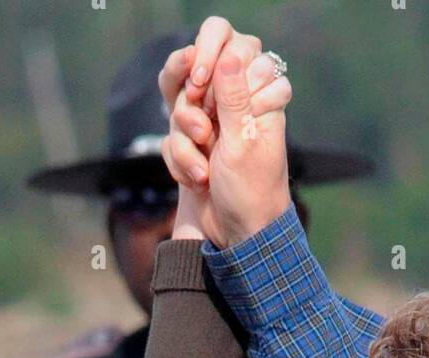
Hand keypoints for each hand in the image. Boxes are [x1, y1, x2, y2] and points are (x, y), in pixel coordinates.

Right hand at [159, 18, 292, 246]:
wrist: (238, 237)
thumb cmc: (251, 193)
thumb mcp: (242, 142)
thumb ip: (233, 96)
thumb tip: (230, 53)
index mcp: (258, 97)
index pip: (231, 50)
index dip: (211, 63)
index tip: (201, 83)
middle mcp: (233, 106)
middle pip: (196, 74)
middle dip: (190, 108)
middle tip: (203, 132)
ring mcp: (211, 126)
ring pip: (179, 108)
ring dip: (184, 142)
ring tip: (203, 170)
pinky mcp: (193, 147)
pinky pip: (170, 140)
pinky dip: (180, 162)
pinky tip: (198, 182)